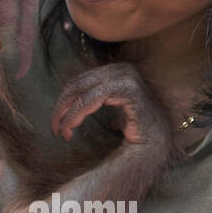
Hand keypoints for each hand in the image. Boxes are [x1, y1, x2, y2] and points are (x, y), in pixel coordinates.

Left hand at [50, 63, 171, 153]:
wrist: (157, 143)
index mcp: (116, 71)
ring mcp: (127, 76)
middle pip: (78, 84)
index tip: (55, 123)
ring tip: (62, 133)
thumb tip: (66, 103)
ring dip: (68, 114)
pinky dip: (78, 114)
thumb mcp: (110, 111)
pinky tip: (72, 128)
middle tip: (54, 129)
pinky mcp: (129, 88)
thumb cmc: (135, 130)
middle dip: (61, 107)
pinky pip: (93, 99)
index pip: (81, 81)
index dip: (63, 101)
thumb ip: (93, 100)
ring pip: (83, 92)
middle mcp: (122, 69)